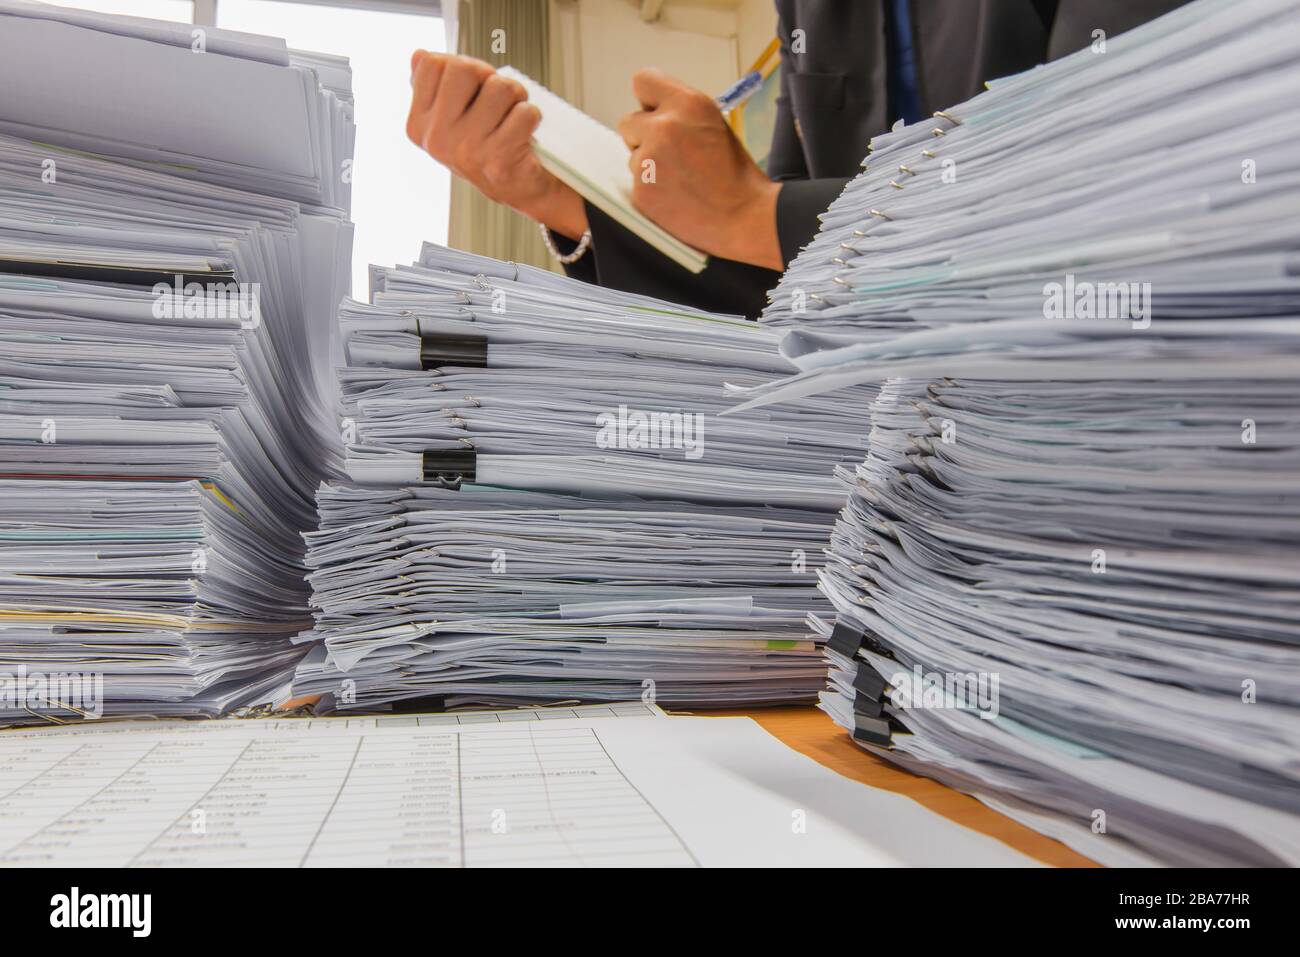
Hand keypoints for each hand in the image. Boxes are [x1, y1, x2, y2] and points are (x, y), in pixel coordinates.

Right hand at [406, 51, 587, 239]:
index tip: (473, 89)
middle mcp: (437, 140)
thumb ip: (434, 85)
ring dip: (516, 96)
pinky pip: (525, 113)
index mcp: (418, 125)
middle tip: (498, 99)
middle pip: (464, 68)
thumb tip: (419, 55)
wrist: (518, 187)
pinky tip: (525, 134)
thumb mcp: (452, 116)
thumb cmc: (487, 144)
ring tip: (512, 117)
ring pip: (500, 87)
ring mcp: (467, 152)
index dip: (461, 67)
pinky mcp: (500, 161)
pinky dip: (532, 117)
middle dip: (489, 76)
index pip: (432, 64)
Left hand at [617, 69, 781, 269]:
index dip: (648, 100)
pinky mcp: (641, 191)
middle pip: (628, 122)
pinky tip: (676, 197)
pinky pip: (636, 184)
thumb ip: (681, 113)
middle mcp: (664, 126)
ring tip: (681, 180)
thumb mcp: (714, 124)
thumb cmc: (734, 173)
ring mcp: (648, 160)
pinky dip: (651, 191)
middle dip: (643, 136)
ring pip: (633, 156)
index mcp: (687, 103)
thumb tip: (652, 112)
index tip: (653, 112)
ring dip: (649, 166)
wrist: (744, 216)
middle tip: (671, 155)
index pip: (643, 81)